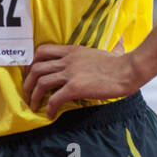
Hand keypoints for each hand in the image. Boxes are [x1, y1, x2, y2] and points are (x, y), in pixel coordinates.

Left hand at [22, 44, 137, 118]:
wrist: (128, 70)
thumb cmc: (121, 63)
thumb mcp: (108, 51)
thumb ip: (108, 48)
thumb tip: (121, 42)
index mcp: (72, 50)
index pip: (42, 50)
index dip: (31, 63)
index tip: (31, 75)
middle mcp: (67, 60)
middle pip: (36, 68)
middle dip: (27, 83)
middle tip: (27, 94)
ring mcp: (71, 73)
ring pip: (41, 83)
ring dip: (33, 96)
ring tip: (33, 106)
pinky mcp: (76, 87)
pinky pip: (54, 98)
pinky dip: (49, 108)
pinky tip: (50, 115)